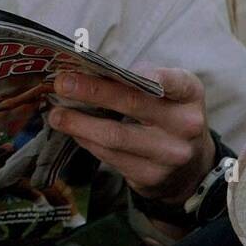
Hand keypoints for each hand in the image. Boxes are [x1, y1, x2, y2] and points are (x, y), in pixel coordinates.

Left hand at [46, 66, 215, 205]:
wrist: (188, 166)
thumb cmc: (164, 116)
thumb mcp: (164, 93)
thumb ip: (134, 81)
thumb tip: (83, 74)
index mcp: (189, 95)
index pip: (174, 82)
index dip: (150, 75)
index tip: (116, 68)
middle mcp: (186, 124)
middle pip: (133, 104)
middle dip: (92, 92)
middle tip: (62, 84)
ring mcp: (170, 154)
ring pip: (116, 136)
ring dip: (79, 123)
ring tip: (55, 114)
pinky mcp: (152, 176)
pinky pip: (110, 157)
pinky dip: (86, 141)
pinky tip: (72, 131)